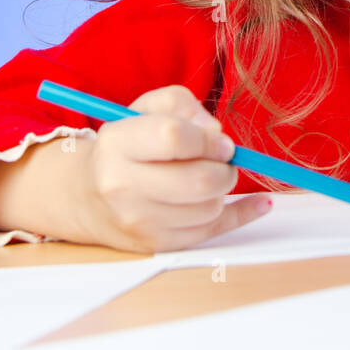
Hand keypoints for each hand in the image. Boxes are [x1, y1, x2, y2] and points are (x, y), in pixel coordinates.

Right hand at [77, 84, 271, 251]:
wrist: (90, 196)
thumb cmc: (127, 146)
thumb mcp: (145, 108)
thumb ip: (182, 105)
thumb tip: (216, 134)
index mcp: (117, 144)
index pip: (175, 137)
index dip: (209, 139)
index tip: (220, 142)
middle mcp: (122, 186)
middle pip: (199, 181)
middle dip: (224, 168)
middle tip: (222, 160)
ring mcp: (139, 221)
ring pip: (209, 208)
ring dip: (221, 189)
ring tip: (209, 176)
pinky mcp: (158, 244)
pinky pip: (215, 232)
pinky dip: (243, 214)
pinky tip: (260, 203)